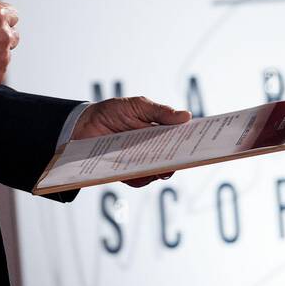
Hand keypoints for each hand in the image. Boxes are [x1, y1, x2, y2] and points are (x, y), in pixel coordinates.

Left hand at [70, 96, 191, 187]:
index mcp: (158, 130)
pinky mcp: (125, 172)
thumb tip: (186, 117)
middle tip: (182, 158)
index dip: (192, 141)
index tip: (202, 142)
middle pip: (172, 158)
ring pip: (157, 172)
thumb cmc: (112, 112)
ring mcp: (139, 161)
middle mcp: (151, 149)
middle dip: (179, 159)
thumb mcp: (137, 105)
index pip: (179, 138)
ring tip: (162, 167)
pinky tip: (141, 173)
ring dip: (161, 170)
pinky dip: (141, 178)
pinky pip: (138, 180)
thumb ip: (159, 112)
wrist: (82, 124)